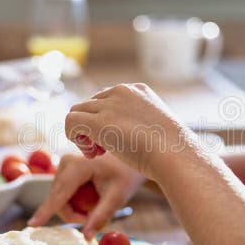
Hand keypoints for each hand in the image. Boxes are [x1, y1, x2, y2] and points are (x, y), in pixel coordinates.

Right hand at [27, 152, 144, 238]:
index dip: (46, 212)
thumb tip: (86, 238)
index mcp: (78, 165)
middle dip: (77, 214)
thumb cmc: (126, 175)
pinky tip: (91, 194)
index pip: (59, 195)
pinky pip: (63, 196)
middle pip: (59, 201)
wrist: (130, 160)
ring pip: (60, 201)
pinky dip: (76, 202)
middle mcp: (66, 162)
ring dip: (77, 209)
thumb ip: (101, 217)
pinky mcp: (64, 171)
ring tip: (98, 200)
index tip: (32, 225)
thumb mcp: (117, 198)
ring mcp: (63, 166)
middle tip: (97, 214)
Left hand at [64, 83, 190, 180]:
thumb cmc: (172, 149)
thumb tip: (132, 136)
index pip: (107, 98)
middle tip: (104, 150)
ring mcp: (109, 105)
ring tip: (97, 152)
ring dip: (83, 133)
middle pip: (91, 104)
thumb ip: (141, 124)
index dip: (105, 119)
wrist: (174, 154)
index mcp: (138, 90)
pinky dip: (74, 137)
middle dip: (93, 127)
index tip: (115, 140)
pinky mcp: (98, 121)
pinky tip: (92, 152)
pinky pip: (70, 122)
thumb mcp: (159, 128)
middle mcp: (121, 91)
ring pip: (78, 111)